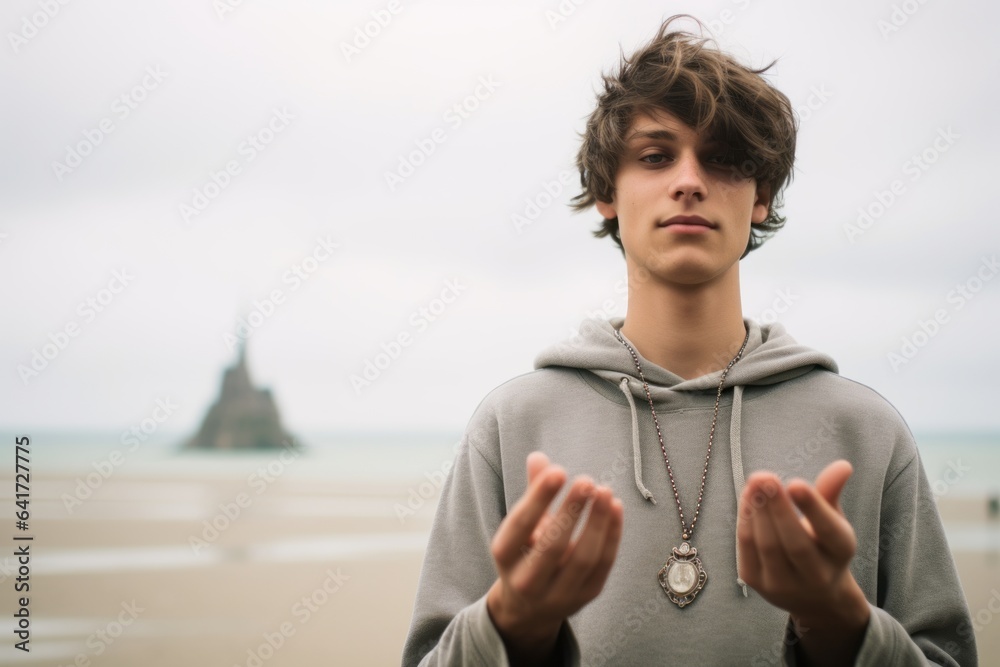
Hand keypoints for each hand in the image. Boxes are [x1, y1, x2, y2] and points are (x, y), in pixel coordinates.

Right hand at [486, 451, 623, 664]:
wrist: (528, 608)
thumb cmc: (525, 553)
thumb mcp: (521, 526)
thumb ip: (532, 493)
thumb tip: (538, 457)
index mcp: (505, 557)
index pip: (520, 524)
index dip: (539, 497)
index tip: (558, 471)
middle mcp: (527, 581)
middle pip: (552, 545)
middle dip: (571, 511)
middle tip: (586, 480)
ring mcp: (559, 593)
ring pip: (583, 558)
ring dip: (597, 522)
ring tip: (605, 491)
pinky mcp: (586, 596)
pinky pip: (603, 565)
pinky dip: (612, 535)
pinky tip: (615, 507)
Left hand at [736, 460, 869, 663]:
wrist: (813, 596)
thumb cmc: (821, 546)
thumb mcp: (832, 520)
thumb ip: (830, 493)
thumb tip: (843, 465)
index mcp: (840, 554)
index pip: (829, 533)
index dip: (813, 508)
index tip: (796, 482)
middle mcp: (817, 576)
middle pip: (796, 543)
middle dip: (778, 509)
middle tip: (764, 477)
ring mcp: (785, 585)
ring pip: (768, 547)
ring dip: (758, 512)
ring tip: (753, 483)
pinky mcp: (757, 584)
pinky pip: (748, 550)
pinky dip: (745, 521)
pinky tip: (746, 498)